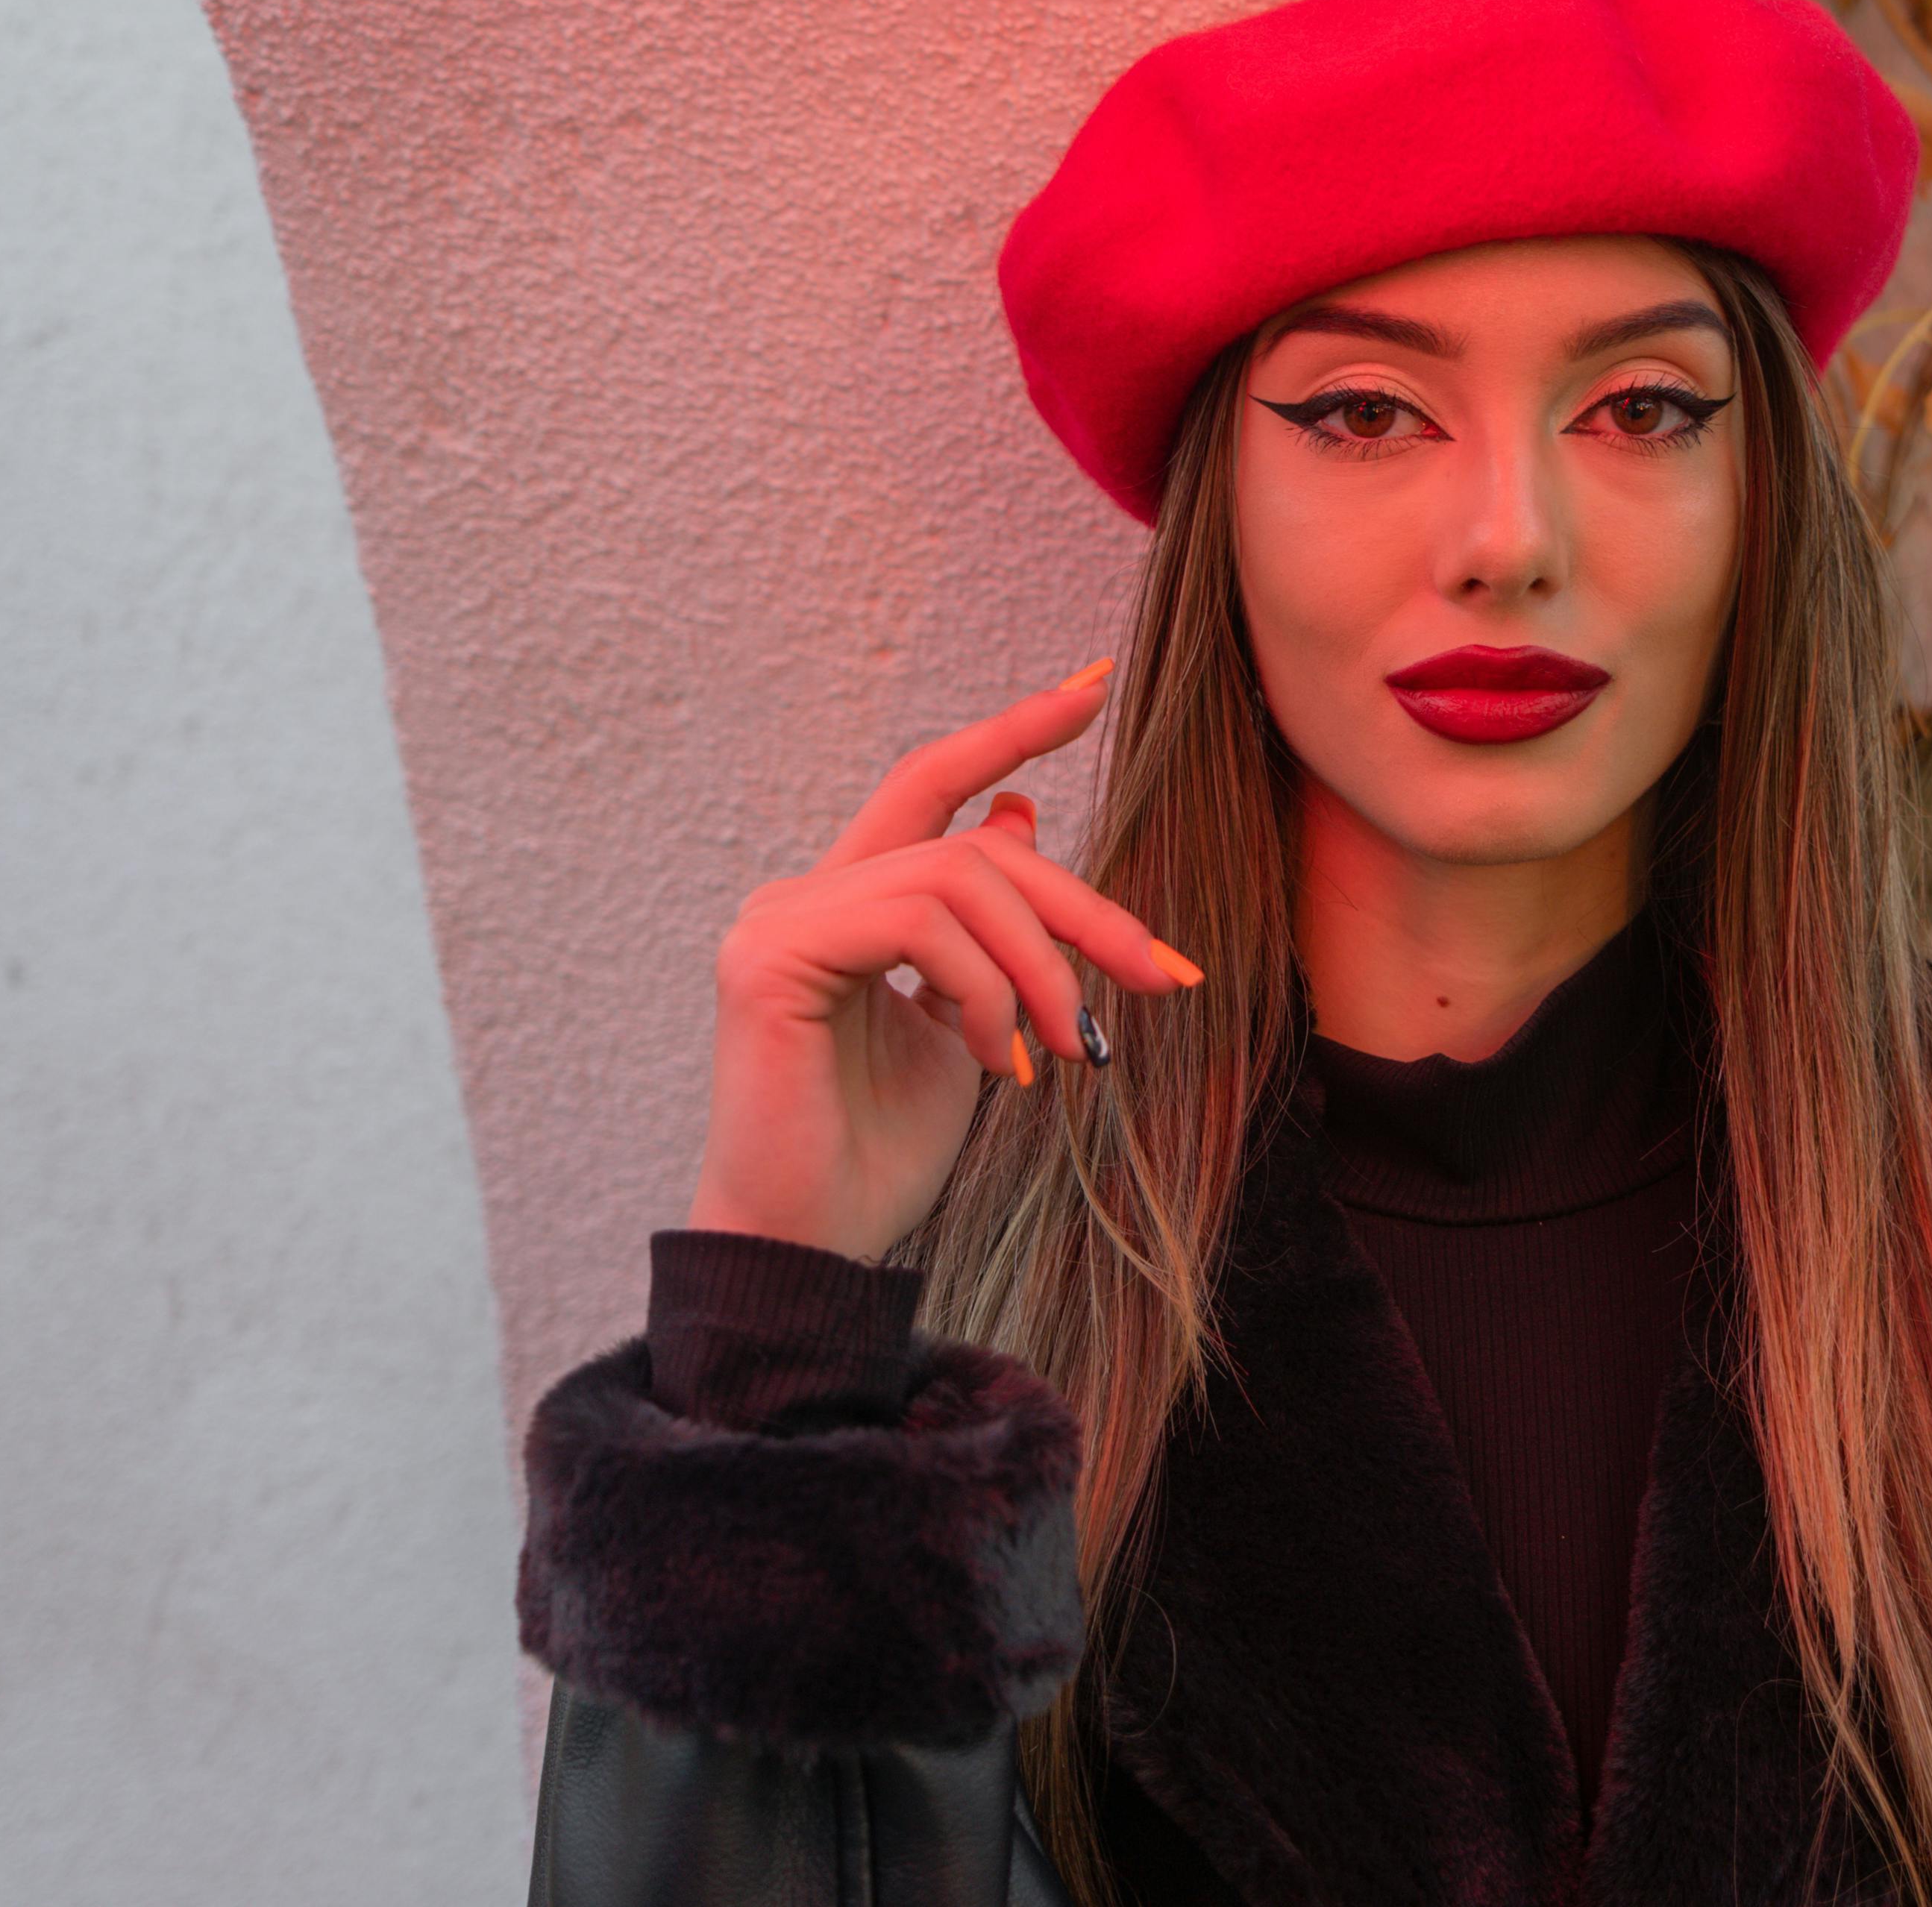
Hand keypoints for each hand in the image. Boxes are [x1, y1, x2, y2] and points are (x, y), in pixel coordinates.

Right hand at [685, 662, 1196, 1259]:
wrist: (814, 1245)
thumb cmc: (883, 1153)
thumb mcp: (970, 1023)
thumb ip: (991, 932)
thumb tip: (1022, 816)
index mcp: (849, 904)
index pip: (931, 785)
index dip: (1011, 732)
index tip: (1093, 685)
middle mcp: (804, 896)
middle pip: (975, 846)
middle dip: (1084, 907)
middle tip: (1161, 973)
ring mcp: (779, 921)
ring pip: (957, 878)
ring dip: (1041, 964)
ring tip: (1064, 1046)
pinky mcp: (770, 958)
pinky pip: (917, 926)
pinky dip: (983, 989)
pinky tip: (1001, 1060)